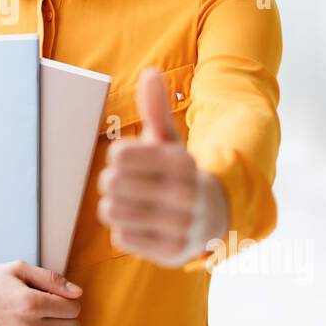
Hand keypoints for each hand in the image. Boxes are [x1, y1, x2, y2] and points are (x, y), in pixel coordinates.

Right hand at [0, 262, 81, 325]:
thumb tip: (78, 293)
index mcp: (30, 301)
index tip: (59, 297)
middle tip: (54, 308)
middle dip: (69, 316)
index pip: (72, 308)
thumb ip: (52, 279)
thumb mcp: (19, 269)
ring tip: (50, 323)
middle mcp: (27, 325)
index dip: (70, 300)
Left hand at [97, 67, 229, 267]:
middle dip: (111, 182)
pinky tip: (138, 223)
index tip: (125, 159)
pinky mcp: (171, 253)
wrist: (214, 215)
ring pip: (114, 212)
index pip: (121, 155)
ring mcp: (180, 226)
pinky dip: (124, 230)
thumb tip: (150, 72)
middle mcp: (185, 195)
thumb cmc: (178, 173)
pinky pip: (122, 239)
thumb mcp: (170, 140)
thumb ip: (156, 108)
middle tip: (122, 183)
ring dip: (113, 206)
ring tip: (127, 202)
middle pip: (112, 184)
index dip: (116, 156)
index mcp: (182, 162)